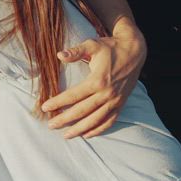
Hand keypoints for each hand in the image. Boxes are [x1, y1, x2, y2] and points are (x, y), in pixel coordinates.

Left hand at [40, 24, 145, 138]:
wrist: (135, 52)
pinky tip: (87, 135)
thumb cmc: (110, 48)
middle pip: (82, 111)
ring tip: (66, 135)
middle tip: (51, 125)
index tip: (45, 107)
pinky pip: (109, 121)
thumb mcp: (92, 45)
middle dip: (65, 119)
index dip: (58, 102)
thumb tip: (59, 55)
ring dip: (80, 129)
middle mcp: (106, 93)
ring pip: (95, 120)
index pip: (73, 95)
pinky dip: (98, 130)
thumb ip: (76, 51)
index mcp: (97, 80)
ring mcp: (115, 101)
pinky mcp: (121, 104)